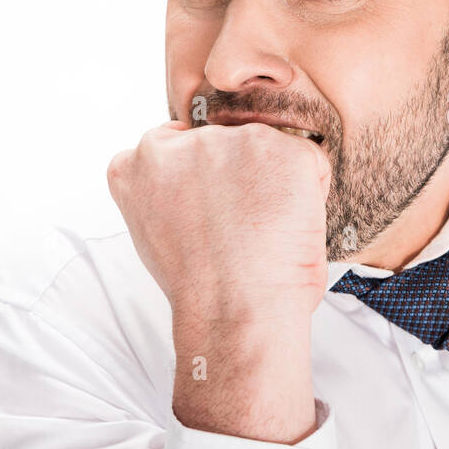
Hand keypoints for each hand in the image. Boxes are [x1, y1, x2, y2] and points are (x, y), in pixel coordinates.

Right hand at [106, 120, 331, 440]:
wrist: (236, 309)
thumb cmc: (203, 291)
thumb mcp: (154, 234)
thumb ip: (168, 194)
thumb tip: (201, 188)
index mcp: (138, 164)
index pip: (174, 146)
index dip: (202, 179)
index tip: (214, 208)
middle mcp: (182, 142)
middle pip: (224, 146)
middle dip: (239, 178)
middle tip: (245, 228)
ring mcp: (232, 140)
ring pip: (267, 150)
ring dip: (275, 182)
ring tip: (267, 231)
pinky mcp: (281, 147)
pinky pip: (308, 160)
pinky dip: (310, 190)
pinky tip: (291, 223)